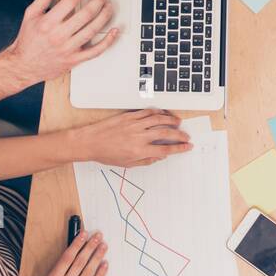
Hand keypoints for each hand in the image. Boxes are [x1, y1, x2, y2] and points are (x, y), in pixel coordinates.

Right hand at [7, 0, 116, 85]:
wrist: (23, 65)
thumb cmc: (28, 40)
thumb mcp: (31, 14)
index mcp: (48, 22)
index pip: (72, 0)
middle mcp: (59, 35)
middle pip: (86, 13)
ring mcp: (68, 49)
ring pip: (93, 29)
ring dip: (105, 15)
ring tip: (108, 5)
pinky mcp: (75, 60)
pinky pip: (96, 51)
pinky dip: (108, 41)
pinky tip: (114, 31)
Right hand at [35, 230, 107, 275]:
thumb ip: (56, 274)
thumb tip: (69, 257)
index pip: (67, 258)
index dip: (76, 244)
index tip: (84, 234)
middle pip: (80, 262)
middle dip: (90, 247)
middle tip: (98, 236)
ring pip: (88, 271)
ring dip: (97, 257)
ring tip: (103, 246)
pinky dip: (100, 274)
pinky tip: (105, 265)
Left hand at [71, 109, 192, 165]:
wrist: (89, 142)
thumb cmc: (105, 154)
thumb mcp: (127, 164)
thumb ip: (146, 160)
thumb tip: (160, 156)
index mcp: (139, 150)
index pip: (165, 149)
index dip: (179, 148)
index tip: (187, 146)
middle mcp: (138, 136)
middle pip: (165, 133)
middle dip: (179, 134)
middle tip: (186, 136)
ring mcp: (134, 124)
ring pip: (158, 119)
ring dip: (171, 120)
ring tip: (178, 122)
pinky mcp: (129, 116)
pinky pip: (147, 112)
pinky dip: (157, 112)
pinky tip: (162, 114)